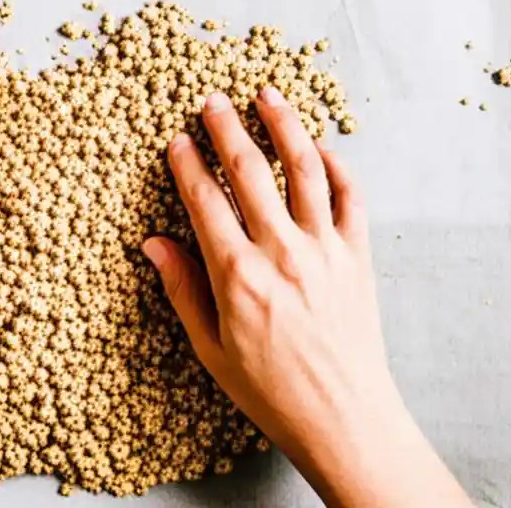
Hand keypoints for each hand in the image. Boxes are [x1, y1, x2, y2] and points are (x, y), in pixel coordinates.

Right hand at [143, 88, 469, 507]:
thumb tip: (153, 243)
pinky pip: (350, 195)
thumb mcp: (211, 348)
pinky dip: (336, 164)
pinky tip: (321, 146)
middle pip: (250, 170)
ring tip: (268, 95)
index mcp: (238, 275)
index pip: (205, 200)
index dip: (188, 164)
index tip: (177, 140)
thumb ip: (183, 289)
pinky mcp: (357, 254)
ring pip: (304, 167)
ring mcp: (324, 248)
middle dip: (227, 128)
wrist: (343, 416)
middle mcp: (282, 251)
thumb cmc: (271, 390)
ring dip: (284, 125)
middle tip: (212, 101)